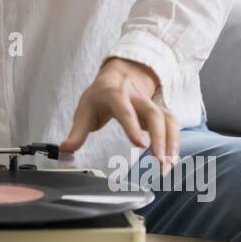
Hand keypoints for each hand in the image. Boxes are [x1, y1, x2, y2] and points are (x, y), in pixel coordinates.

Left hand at [59, 57, 178, 174]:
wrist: (120, 75)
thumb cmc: (101, 95)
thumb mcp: (85, 109)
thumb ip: (77, 132)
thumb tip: (65, 150)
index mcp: (115, 94)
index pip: (124, 109)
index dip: (133, 126)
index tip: (140, 144)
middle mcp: (137, 98)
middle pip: (154, 114)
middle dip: (159, 138)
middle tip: (159, 161)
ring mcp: (151, 104)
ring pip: (168, 119)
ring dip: (171, 143)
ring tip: (167, 165)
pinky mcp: (160, 112)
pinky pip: (172, 125)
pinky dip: (175, 142)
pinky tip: (172, 160)